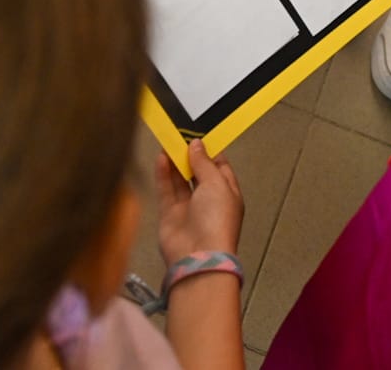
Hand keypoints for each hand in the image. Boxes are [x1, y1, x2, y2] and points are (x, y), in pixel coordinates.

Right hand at [155, 139, 243, 266]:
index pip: (219, 166)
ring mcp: (189, 208)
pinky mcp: (171, 215)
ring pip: (180, 180)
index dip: (208, 150)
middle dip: (189, 155)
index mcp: (228, 193)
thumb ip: (204, 163)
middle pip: (197, 172)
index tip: (198, 135)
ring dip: (174, 162)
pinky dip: (163, 173)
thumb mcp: (217, 183)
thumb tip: (197, 146)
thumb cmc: (217, 224)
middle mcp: (209, 201)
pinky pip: (166, 190)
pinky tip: (161, 158)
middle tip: (180, 136)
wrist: (198, 256)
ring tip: (168, 142)